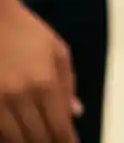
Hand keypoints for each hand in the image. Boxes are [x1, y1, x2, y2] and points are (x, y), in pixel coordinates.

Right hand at [0, 2, 79, 142]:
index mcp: (45, 84)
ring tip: (37, 139)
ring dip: (26, 142)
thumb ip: (68, 85)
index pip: (59, 127)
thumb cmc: (28, 32)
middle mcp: (20, 97)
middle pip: (36, 137)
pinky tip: (15, 133)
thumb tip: (75, 114)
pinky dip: (6, 135)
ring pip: (13, 138)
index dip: (66, 142)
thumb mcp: (58, 52)